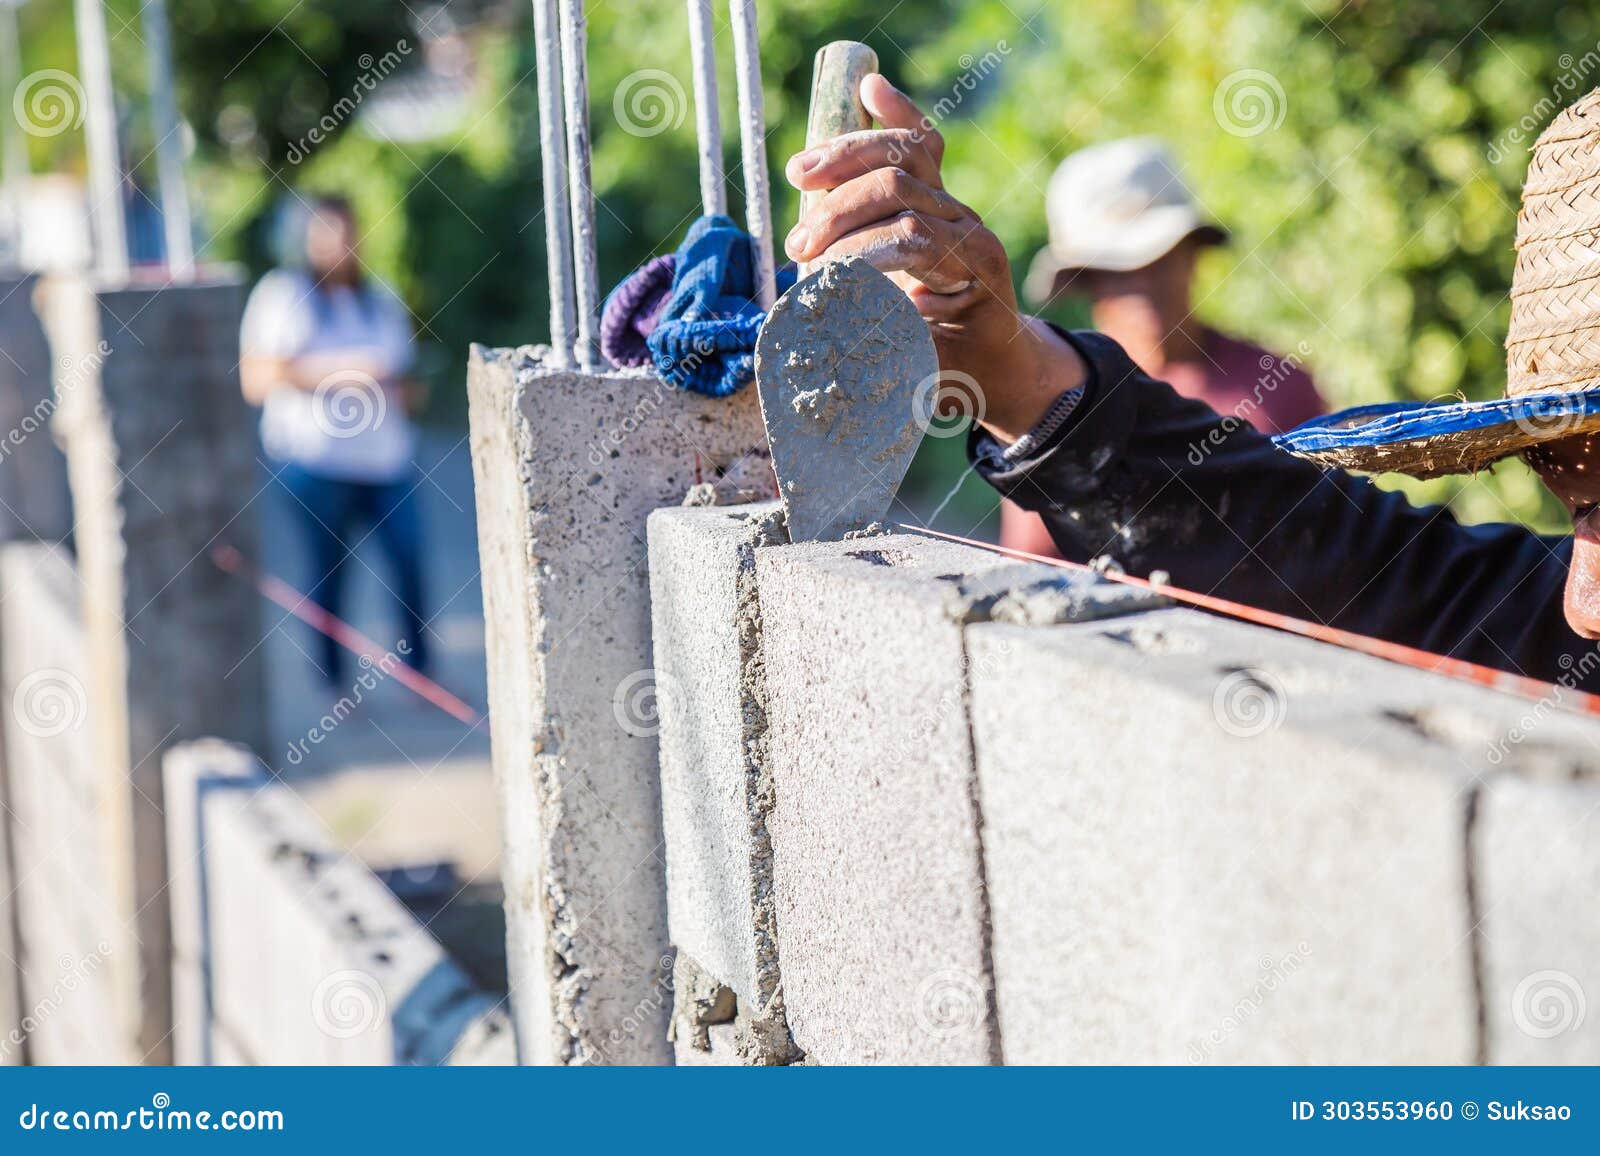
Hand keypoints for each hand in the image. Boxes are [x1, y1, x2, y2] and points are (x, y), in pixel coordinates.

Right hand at [782, 74, 1083, 441]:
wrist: (1000, 358)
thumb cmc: (964, 373)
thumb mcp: (930, 378)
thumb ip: (888, 357)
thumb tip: (825, 336)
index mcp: (972, 269)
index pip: (908, 236)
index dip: (855, 252)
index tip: (815, 277)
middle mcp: (968, 225)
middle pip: (899, 186)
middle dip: (840, 210)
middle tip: (798, 248)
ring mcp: (955, 205)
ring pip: (903, 154)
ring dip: (844, 160)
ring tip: (799, 175)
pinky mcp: (940, 194)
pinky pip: (922, 142)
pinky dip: (895, 114)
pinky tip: (870, 90)